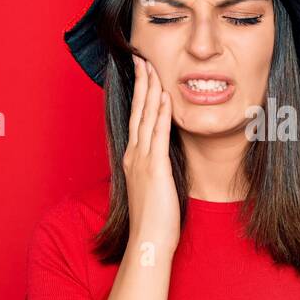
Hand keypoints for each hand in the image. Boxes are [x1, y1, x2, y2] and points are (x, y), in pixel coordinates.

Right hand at [123, 54, 179, 256]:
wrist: (148, 241)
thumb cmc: (155, 220)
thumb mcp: (155, 187)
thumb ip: (158, 169)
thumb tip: (166, 158)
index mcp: (134, 159)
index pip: (136, 120)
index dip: (139, 95)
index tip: (143, 75)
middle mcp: (134, 156)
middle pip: (136, 112)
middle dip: (141, 84)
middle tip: (142, 59)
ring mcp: (142, 161)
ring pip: (144, 118)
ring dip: (149, 91)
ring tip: (151, 67)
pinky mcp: (154, 168)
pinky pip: (157, 135)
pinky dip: (160, 114)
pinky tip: (164, 97)